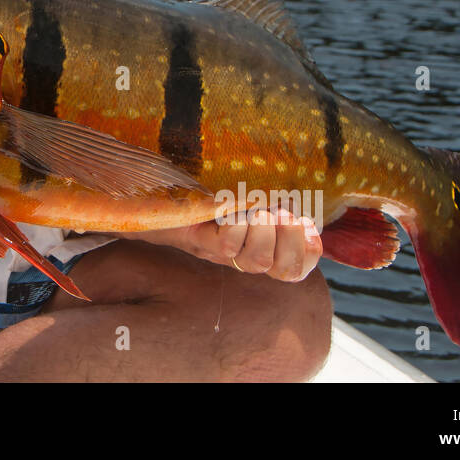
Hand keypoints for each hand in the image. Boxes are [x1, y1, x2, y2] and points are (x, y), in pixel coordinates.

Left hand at [119, 208, 322, 282]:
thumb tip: (298, 196)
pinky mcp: (196, 239)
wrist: (148, 193)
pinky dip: (237, 227)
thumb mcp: (239, 195)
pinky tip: (236, 209)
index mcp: (255, 246)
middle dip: (291, 240)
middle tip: (282, 213)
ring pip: (255, 261)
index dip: (310, 254)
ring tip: (260, 211)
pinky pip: (224, 246)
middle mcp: (239, 256)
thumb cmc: (198, 190)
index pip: (295, 269)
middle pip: (281, 269)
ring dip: (265, 233)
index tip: (311, 227)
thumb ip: (268, 198)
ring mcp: (217, 251)